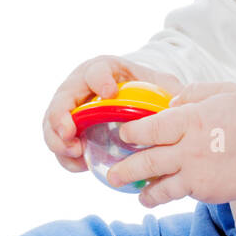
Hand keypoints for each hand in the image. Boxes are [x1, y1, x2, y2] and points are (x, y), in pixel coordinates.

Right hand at [43, 55, 183, 172]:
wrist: (132, 101)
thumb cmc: (148, 90)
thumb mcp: (162, 86)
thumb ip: (172, 92)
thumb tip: (184, 107)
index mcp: (104, 69)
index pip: (97, 70)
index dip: (99, 79)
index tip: (109, 92)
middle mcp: (80, 85)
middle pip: (63, 97)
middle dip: (62, 115)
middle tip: (70, 132)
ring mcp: (70, 108)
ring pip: (52, 122)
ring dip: (57, 139)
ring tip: (74, 153)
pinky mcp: (67, 130)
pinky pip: (58, 143)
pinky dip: (65, 156)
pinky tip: (79, 165)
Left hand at [106, 81, 235, 207]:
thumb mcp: (223, 92)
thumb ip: (192, 93)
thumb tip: (168, 103)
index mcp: (192, 120)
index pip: (151, 127)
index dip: (133, 133)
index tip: (124, 134)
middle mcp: (190, 148)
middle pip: (148, 160)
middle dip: (126, 169)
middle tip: (113, 173)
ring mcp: (196, 173)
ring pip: (159, 185)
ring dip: (143, 191)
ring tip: (132, 192)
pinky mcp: (204, 191)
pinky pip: (178, 194)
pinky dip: (164, 196)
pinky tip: (155, 197)